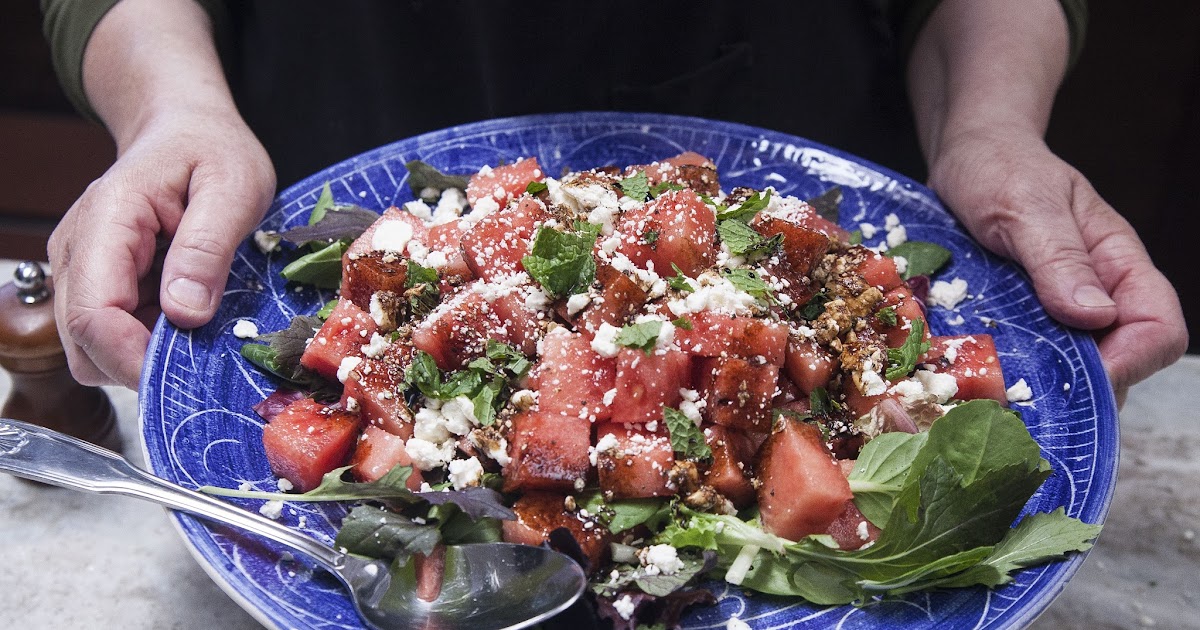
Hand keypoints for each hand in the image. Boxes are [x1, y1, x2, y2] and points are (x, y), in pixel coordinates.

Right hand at [48, 107, 274, 387]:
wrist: (187, 130)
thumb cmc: (212, 151)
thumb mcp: (233, 187)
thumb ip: (207, 247)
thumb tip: (184, 312)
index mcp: (108, 219)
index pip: (93, 314)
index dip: (133, 357)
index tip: (186, 370)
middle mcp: (78, 249)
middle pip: (83, 342)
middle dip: (140, 364)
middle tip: (203, 353)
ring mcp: (81, 269)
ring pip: (91, 348)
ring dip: (143, 354)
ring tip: (198, 323)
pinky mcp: (96, 283)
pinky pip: (109, 336)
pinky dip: (145, 342)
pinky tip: (184, 315)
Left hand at [927, 126, 1187, 404]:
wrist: (964, 154)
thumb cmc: (1000, 167)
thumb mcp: (1025, 206)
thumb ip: (1059, 257)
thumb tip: (1096, 315)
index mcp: (1118, 264)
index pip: (1158, 329)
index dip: (1129, 363)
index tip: (1078, 380)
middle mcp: (1097, 294)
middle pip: (1119, 363)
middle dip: (1080, 389)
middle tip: (1023, 400)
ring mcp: (1058, 309)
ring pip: (1073, 370)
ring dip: (1042, 387)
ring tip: (996, 395)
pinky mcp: (1024, 318)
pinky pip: (1031, 359)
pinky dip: (1012, 373)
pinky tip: (981, 378)